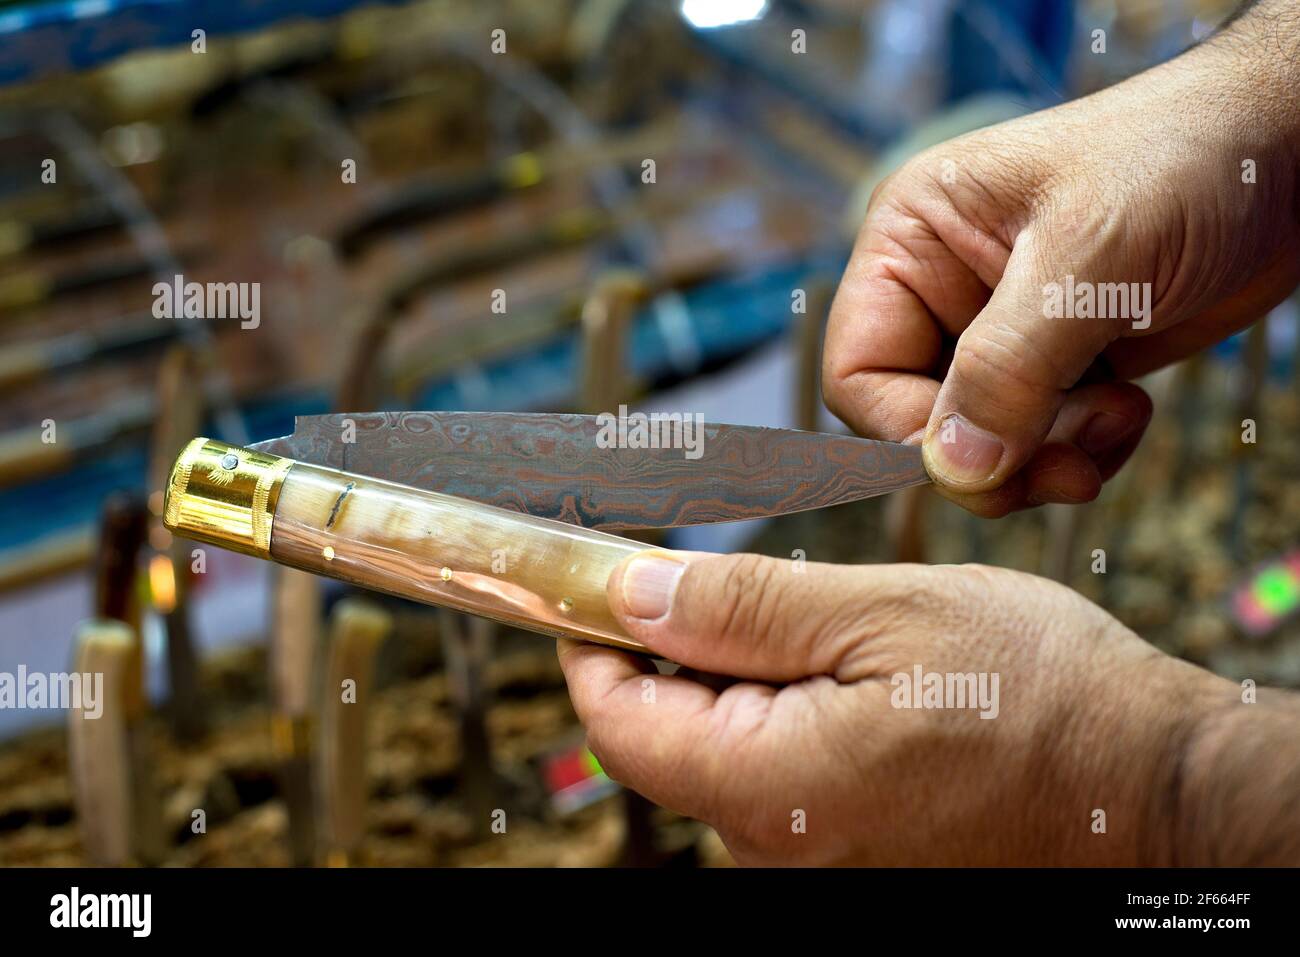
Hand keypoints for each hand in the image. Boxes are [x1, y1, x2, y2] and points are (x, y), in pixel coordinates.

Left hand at [560, 550, 1257, 865]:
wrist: (1152, 788)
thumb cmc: (1037, 699)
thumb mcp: (880, 614)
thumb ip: (741, 608)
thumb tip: (630, 592)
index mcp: (766, 788)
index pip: (617, 721)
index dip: (591, 640)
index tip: (596, 574)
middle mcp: (773, 847)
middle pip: (665, 736)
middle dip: (683, 648)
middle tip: (746, 581)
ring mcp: (811, 859)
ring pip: (723, 750)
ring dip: (745, 676)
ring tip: (834, 629)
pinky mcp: (846, 853)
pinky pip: (778, 777)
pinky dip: (787, 712)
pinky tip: (854, 677)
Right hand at [822, 4, 1299, 515]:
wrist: (1285, 153)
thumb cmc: (1180, 161)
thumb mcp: (1087, 258)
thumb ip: (1009, 367)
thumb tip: (952, 471)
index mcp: (911, 242)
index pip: (858, 374)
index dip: (910, 432)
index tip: (992, 457)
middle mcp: (940, 291)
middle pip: (916, 423)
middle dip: (996, 455)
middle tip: (1073, 461)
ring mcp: (998, 333)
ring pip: (979, 448)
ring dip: (1047, 458)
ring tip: (1118, 414)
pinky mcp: (1054, 366)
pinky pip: (1035, 447)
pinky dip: (1079, 453)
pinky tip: (1129, 410)